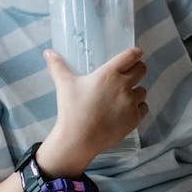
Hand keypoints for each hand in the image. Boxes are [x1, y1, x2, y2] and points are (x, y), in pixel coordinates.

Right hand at [43, 47, 147, 167]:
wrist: (78, 139)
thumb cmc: (72, 110)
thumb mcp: (64, 84)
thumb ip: (57, 66)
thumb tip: (48, 52)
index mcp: (109, 74)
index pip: (130, 56)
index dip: (135, 53)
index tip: (137, 53)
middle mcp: (123, 86)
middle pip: (142, 70)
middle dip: (138, 69)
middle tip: (132, 72)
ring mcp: (131, 103)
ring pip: (143, 90)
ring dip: (137, 90)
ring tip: (126, 95)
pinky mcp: (134, 119)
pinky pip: (144, 108)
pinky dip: (138, 107)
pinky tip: (128, 109)